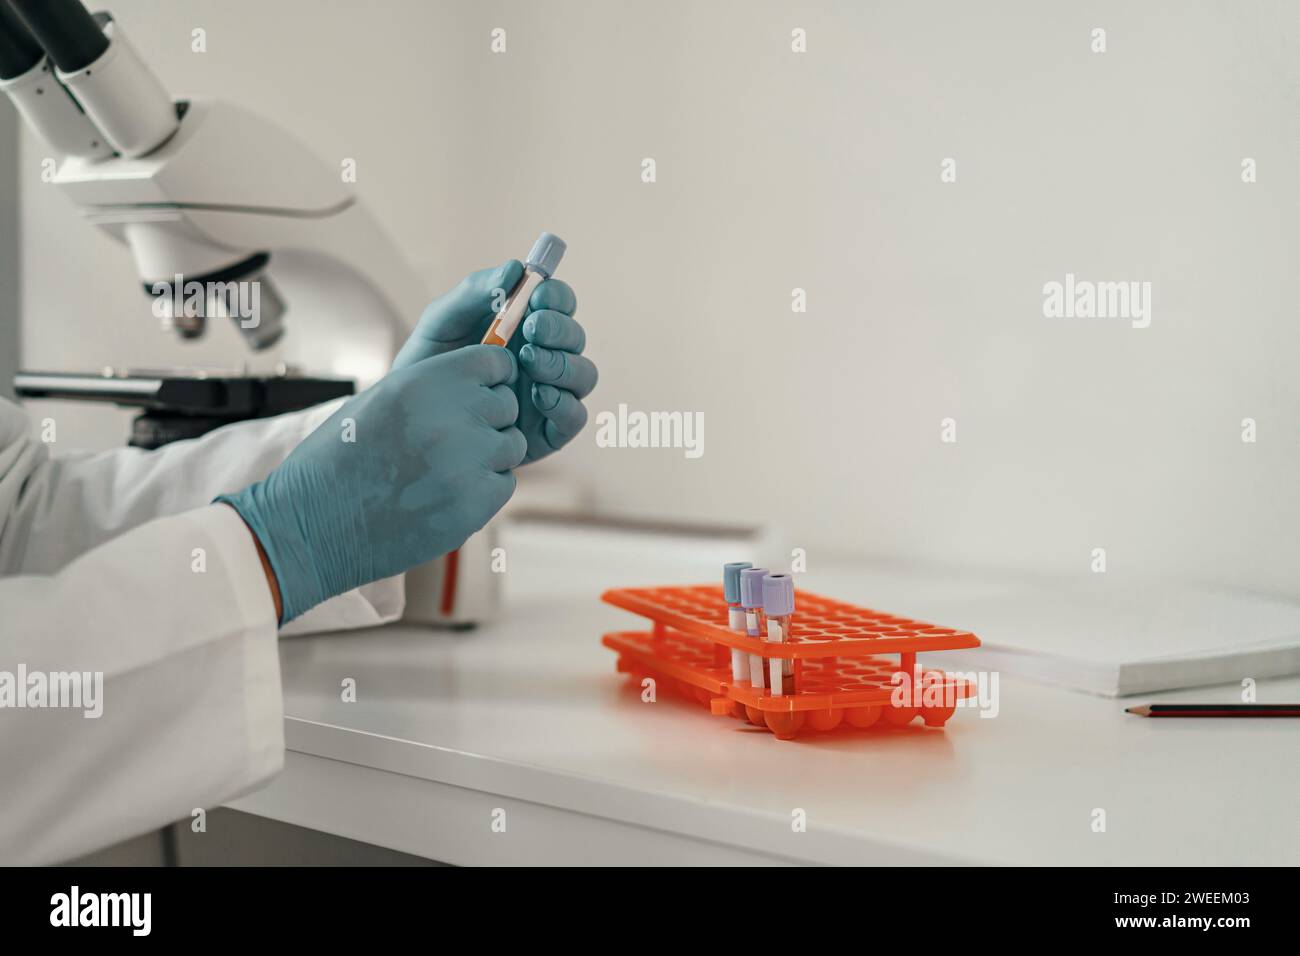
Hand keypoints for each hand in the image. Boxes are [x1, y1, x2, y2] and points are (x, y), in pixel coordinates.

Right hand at [218, 346, 524, 622]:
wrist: (313, 526)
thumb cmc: (340, 458)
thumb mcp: (381, 398)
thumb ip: (435, 384)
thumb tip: (485, 377)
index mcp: (423, 381)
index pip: (495, 362)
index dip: (489, 378)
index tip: (476, 393)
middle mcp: (450, 417)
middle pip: (506, 405)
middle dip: (488, 419)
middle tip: (452, 440)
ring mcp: (465, 463)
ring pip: (511, 446)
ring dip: (488, 456)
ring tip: (444, 469)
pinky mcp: (472, 505)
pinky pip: (504, 484)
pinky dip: (483, 490)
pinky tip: (443, 494)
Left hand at [393, 260, 596, 462]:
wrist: (411, 422)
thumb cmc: (427, 367)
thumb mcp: (442, 323)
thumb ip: (474, 292)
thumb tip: (515, 268)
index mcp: (524, 326)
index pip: (558, 303)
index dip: (556, 296)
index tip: (536, 296)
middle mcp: (544, 357)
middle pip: (575, 336)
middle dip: (558, 328)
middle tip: (530, 328)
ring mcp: (549, 394)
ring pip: (583, 374)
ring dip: (562, 363)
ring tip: (528, 362)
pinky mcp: (548, 432)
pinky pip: (574, 415)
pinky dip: (563, 403)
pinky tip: (537, 396)